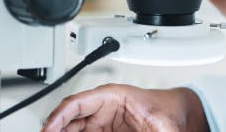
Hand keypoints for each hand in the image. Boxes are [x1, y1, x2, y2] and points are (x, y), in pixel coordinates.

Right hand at [42, 85, 207, 131]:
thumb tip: (140, 130)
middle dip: (54, 129)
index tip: (47, 130)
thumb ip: (153, 130)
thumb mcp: (161, 126)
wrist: (177, 115)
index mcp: (113, 96)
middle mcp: (103, 107)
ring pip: (73, 128)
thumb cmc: (167, 111)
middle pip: (69, 118)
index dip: (58, 117)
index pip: (77, 103)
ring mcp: (102, 121)